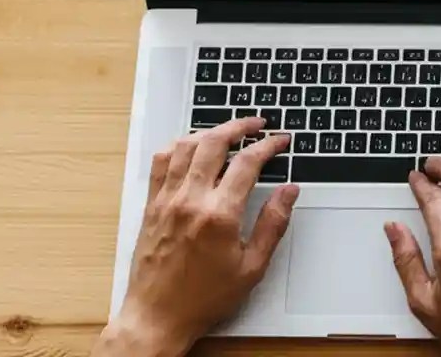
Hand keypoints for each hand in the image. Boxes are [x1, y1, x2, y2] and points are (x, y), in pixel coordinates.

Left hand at [93, 118, 297, 356]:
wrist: (157, 316)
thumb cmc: (203, 297)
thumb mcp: (252, 267)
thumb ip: (273, 224)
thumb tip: (289, 192)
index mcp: (219, 215)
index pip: (248, 163)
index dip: (268, 145)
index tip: (280, 141)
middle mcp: (190, 200)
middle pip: (214, 142)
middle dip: (239, 126)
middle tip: (256, 124)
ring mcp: (166, 200)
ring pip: (185, 146)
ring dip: (209, 132)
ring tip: (227, 131)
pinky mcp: (151, 205)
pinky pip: (160, 162)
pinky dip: (177, 146)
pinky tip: (190, 147)